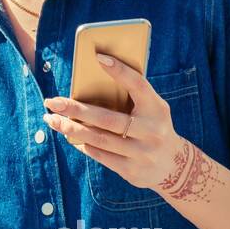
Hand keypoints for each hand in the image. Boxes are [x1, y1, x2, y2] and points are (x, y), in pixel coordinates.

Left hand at [40, 53, 190, 193]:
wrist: (177, 167)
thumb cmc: (153, 128)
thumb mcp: (153, 110)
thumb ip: (131, 98)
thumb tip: (91, 82)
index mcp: (157, 109)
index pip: (138, 85)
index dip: (120, 71)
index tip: (98, 57)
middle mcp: (151, 131)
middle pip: (107, 118)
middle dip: (76, 109)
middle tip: (52, 101)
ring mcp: (142, 153)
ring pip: (99, 139)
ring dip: (71, 129)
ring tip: (51, 120)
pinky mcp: (132, 171)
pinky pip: (100, 155)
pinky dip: (82, 144)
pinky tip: (69, 136)